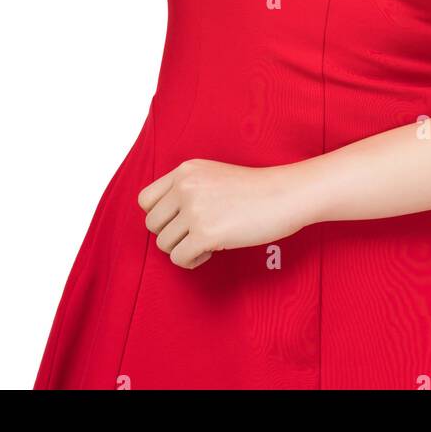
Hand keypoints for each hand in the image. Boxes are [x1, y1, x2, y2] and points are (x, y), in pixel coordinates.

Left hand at [137, 159, 305, 268]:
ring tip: (207, 243)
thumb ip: (186, 189)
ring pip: (164, 244)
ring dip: (183, 249)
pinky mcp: (206, 233)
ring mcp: (195, 209)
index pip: (145, 200)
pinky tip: (211, 252)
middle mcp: (185, 186)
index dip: (160, 216)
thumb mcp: (213, 175)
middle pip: (152, 225)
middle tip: (195, 235)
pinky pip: (179, 259)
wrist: (285, 195)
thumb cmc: (255, 190)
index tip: (180, 222)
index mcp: (186, 170)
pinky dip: (192, 262)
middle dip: (171, 235)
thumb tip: (161, 221)